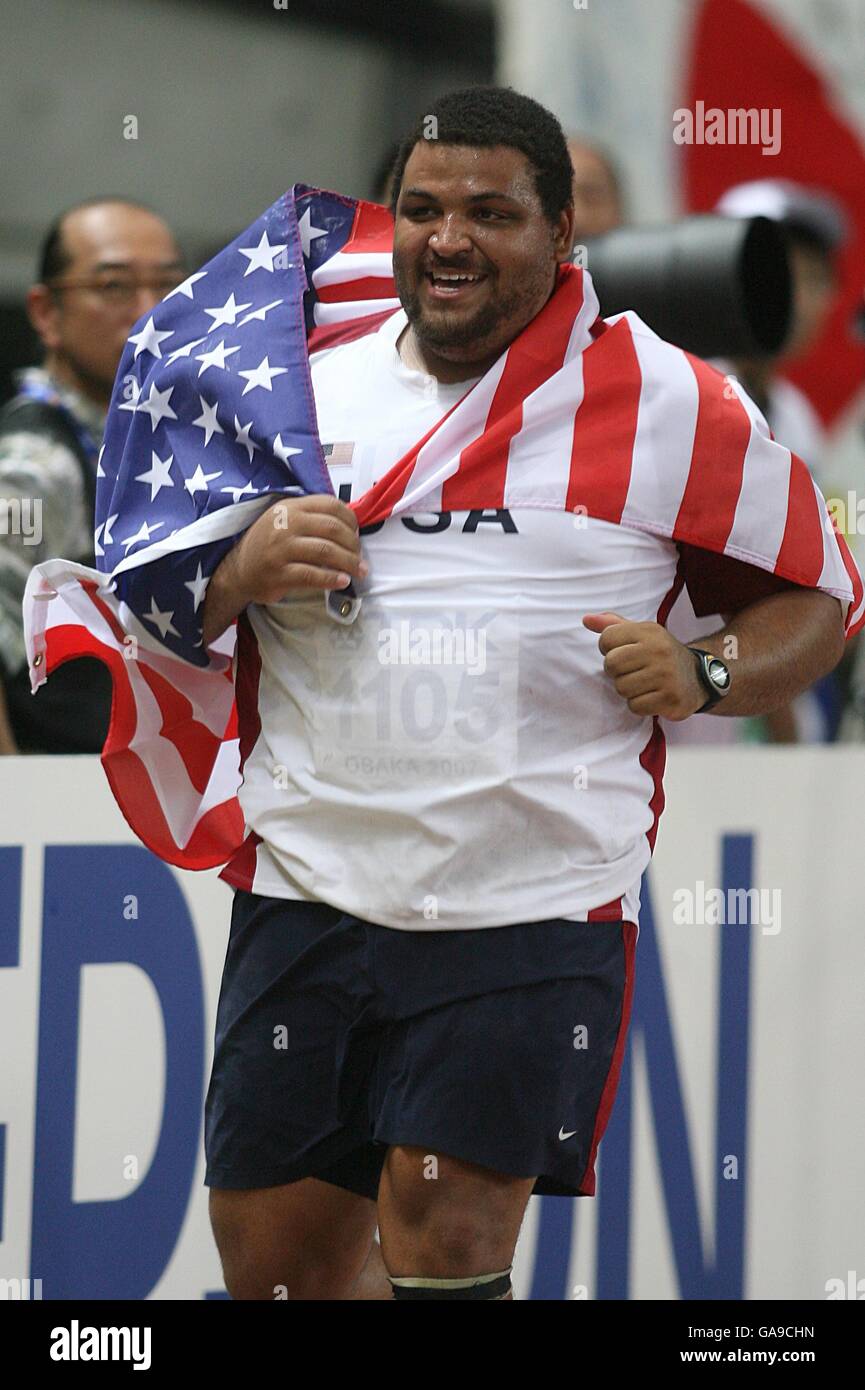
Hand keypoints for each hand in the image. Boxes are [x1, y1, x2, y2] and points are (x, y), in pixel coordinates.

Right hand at [233, 494, 367, 606]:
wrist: (239, 569)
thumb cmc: (269, 544)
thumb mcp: (285, 520)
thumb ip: (312, 517)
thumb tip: (351, 526)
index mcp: (291, 506)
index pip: (330, 505)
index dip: (351, 520)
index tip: (357, 534)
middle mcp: (286, 524)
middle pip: (333, 529)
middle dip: (354, 544)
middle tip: (360, 557)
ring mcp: (281, 548)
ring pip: (326, 551)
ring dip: (349, 562)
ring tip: (359, 571)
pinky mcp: (279, 573)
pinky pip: (313, 575)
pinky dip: (332, 579)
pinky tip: (343, 582)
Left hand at [582, 611, 706, 719]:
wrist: (698, 677)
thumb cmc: (660, 655)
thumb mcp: (641, 634)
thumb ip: (613, 625)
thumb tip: (586, 619)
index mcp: (649, 631)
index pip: (607, 639)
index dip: (608, 650)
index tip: (623, 654)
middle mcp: (658, 650)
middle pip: (611, 665)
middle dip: (617, 673)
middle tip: (633, 672)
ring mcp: (666, 675)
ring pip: (621, 688)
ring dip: (629, 690)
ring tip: (645, 684)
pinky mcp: (670, 698)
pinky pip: (635, 706)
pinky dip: (640, 705)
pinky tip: (653, 696)